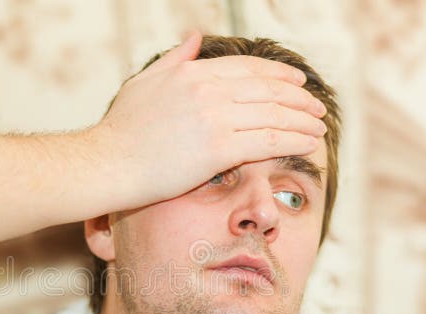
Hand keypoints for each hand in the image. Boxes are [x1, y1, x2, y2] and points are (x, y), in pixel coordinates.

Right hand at [93, 30, 327, 209]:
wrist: (107, 164)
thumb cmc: (120, 130)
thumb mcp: (145, 83)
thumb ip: (175, 59)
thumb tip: (196, 37)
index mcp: (192, 72)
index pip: (248, 69)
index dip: (278, 74)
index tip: (298, 81)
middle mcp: (206, 90)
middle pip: (267, 89)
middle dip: (298, 97)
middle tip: (316, 106)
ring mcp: (213, 118)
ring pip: (272, 114)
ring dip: (302, 120)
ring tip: (319, 126)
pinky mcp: (217, 149)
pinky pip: (267, 141)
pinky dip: (293, 140)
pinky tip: (308, 143)